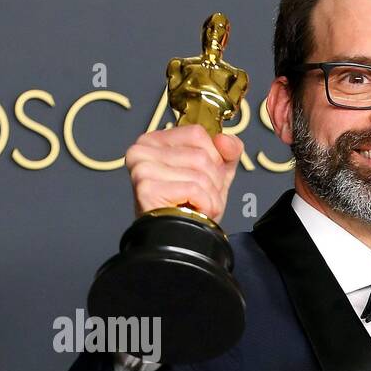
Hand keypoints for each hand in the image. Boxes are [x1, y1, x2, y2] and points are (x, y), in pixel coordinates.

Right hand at [125, 123, 242, 223]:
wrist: (180, 238)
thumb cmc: (190, 206)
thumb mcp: (215, 173)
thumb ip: (227, 152)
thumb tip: (224, 140)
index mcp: (156, 140)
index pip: (198, 133)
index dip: (213, 158)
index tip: (203, 177)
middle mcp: (143, 150)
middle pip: (201, 156)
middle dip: (213, 183)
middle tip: (200, 197)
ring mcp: (142, 167)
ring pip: (200, 173)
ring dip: (210, 197)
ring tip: (197, 206)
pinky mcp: (147, 187)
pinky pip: (194, 189)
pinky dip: (204, 205)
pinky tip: (193, 212)